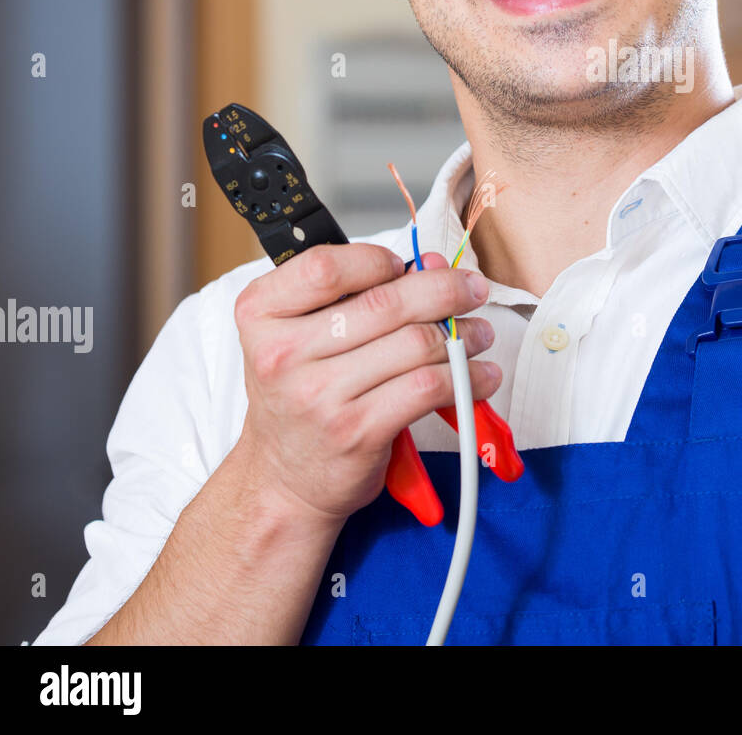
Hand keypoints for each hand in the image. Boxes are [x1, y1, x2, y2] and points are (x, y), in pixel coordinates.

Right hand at [231, 243, 499, 522]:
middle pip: (386, 301)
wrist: (282, 481)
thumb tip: (435, 265)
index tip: (406, 266)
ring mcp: (319, 395)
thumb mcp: (307, 336)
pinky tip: (480, 376)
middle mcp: (283, 354)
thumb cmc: (300, 397)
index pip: (326, 267)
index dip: (375, 260)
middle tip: (472, 289)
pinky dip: (467, 378)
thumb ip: (362, 293)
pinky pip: (427, 387)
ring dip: (463, 335)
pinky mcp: (357, 430)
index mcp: (262, 315)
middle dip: (445, 290)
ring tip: (479, 335)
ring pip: (415, 343)